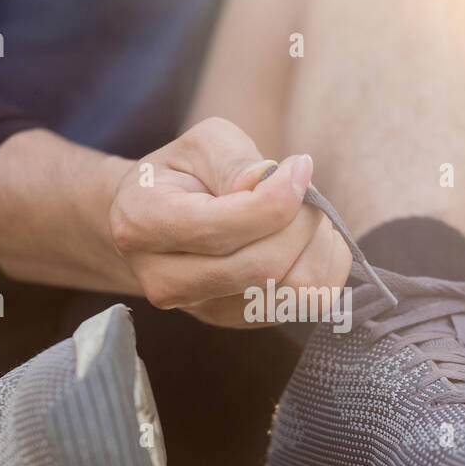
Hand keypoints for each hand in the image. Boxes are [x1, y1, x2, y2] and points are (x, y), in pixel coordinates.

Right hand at [109, 117, 352, 326]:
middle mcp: (164, 281)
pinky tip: (304, 239)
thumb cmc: (183, 175)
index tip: (299, 167)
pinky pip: (307, 302)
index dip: (277, 199)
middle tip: (304, 192)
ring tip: (304, 214)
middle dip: (301, 221)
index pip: (222, 231)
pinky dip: (322, 264)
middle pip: (263, 267)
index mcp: (142, 224)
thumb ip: (236, 161)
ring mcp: (203, 310)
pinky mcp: (240, 321)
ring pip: (293, 290)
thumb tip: (280, 185)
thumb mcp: (201, 144)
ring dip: (316, 245)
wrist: (159, 221)